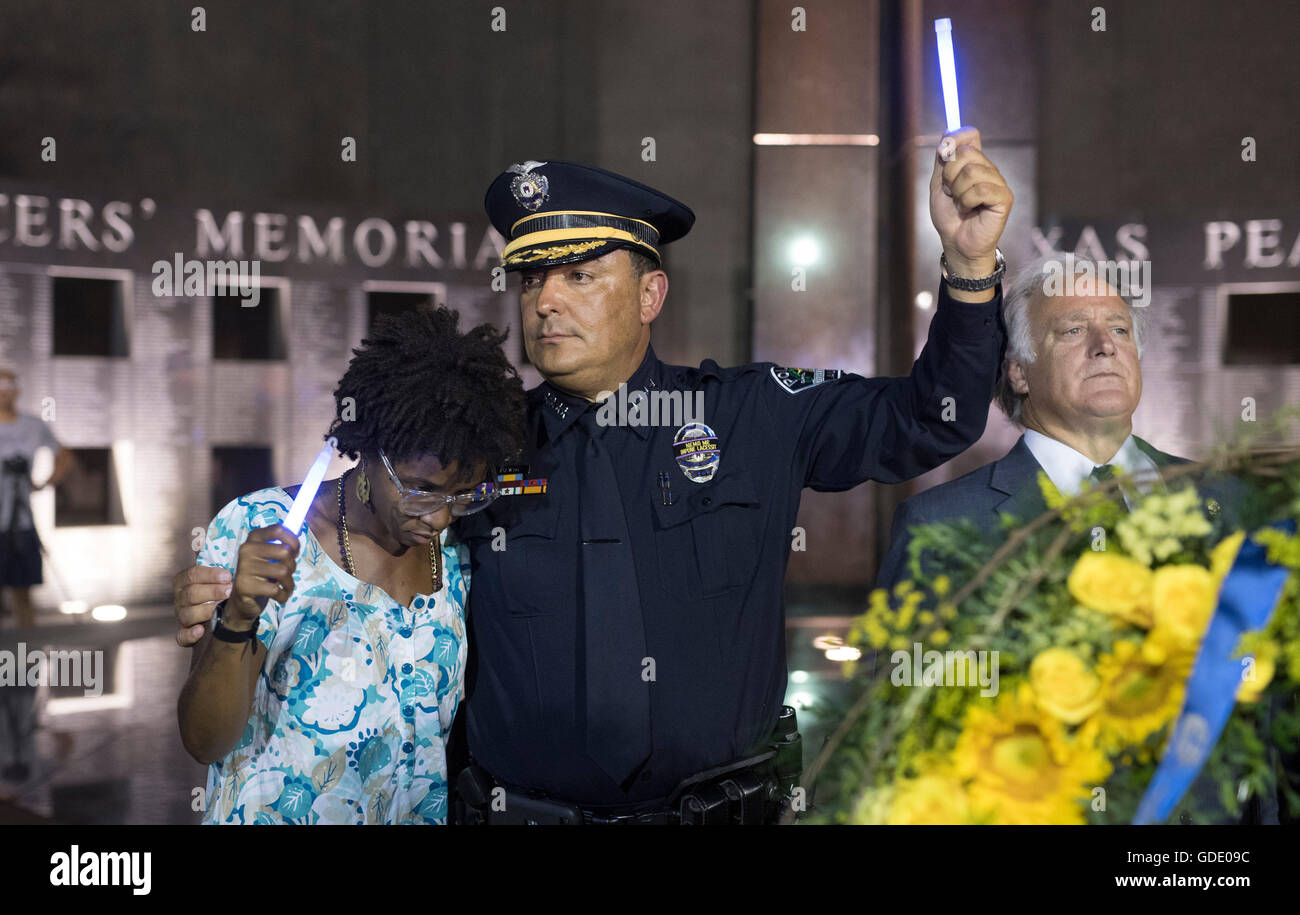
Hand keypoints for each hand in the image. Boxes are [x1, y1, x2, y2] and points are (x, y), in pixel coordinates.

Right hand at [173, 564, 231, 646]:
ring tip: (219, 608)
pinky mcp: (184, 634)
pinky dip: (189, 634)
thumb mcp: (219, 575)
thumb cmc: (221, 590)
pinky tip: (201, 630)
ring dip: (204, 611)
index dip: (210, 574)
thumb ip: (213, 558)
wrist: (226, 616)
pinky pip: (181, 636)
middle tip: (229, 590)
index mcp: (184, 581)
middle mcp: (180, 599)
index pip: (192, 574)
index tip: (228, 575)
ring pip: (186, 614)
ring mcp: (181, 616)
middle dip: (211, 591)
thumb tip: (204, 540)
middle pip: (190, 593)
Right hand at [228, 524, 300, 626]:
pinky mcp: (244, 586)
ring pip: (283, 571)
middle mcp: (246, 549)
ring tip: (285, 587)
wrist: (243, 600)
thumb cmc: (262, 576)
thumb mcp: (271, 557)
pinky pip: (275, 589)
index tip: (295, 553)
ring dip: (290, 583)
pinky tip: (280, 596)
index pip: (278, 530)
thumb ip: (282, 546)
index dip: (293, 541)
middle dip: (292, 566)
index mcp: (254, 538)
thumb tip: (297, 543)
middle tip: (288, 574)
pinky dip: (283, 595)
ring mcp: (244, 567)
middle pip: (285, 552)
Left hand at [929, 126, 1012, 278]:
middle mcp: (989, 168)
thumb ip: (943, 158)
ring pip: (971, 171)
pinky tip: (968, 210)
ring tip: (960, 204)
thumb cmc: (949, 215)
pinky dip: (967, 201)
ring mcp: (998, 182)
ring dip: (957, 192)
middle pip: (966, 153)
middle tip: (951, 193)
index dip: (954, 141)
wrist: (956, 242)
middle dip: (949, 175)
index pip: (970, 134)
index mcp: (975, 162)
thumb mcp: (939, 183)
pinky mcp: (1004, 198)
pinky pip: (981, 189)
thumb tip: (948, 131)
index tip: (943, 157)